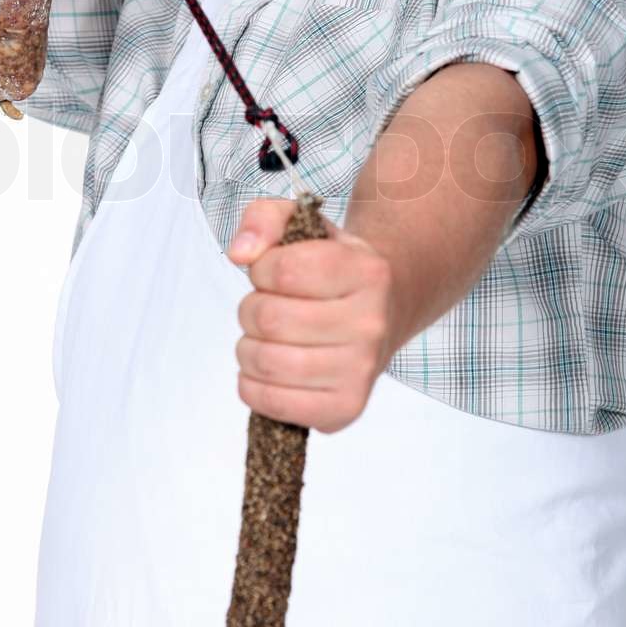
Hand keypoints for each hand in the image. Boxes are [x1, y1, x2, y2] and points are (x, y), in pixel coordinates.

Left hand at [227, 197, 395, 433]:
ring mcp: (361, 371)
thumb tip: (241, 254)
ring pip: (266, 362)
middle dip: (251, 310)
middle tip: (267, 308)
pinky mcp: (345, 408)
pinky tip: (269, 370)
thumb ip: (263, 218)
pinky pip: (272, 404)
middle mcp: (372, 323)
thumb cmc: (333, 269)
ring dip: (248, 349)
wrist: (384, 310)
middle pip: (269, 319)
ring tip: (267, 339)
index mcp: (367, 272)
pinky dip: (253, 386)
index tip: (272, 272)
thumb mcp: (305, 225)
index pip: (282, 269)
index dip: (261, 269)